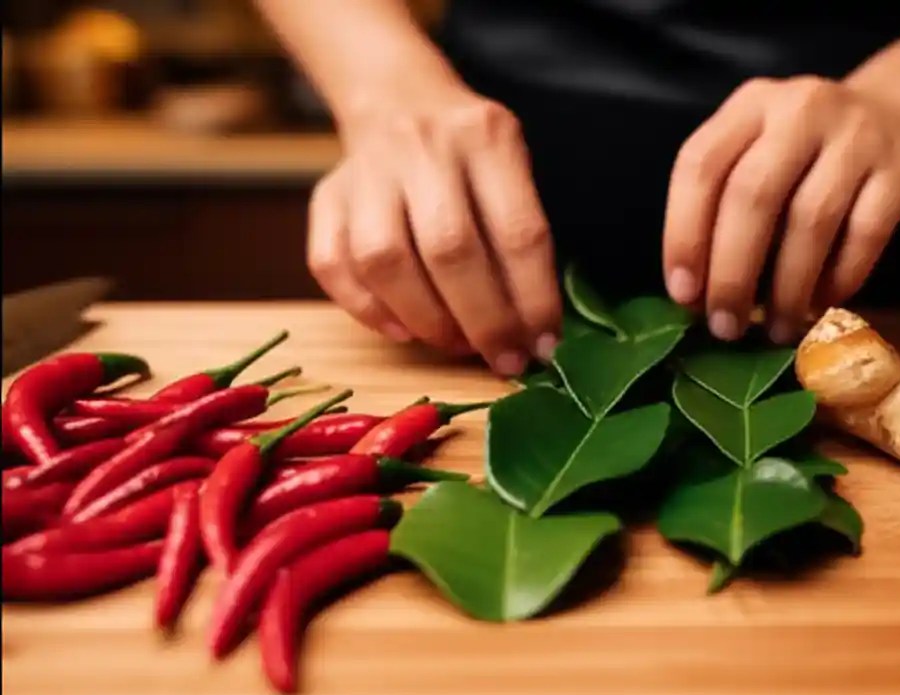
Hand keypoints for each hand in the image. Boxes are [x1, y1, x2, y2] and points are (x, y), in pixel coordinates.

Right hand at [308, 81, 560, 375]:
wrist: (398, 99)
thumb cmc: (470, 154)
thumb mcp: (513, 170)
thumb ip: (522, 242)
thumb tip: (533, 334)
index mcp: (486, 138)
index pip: (517, 232)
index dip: (533, 301)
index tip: (542, 346)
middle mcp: (423, 147)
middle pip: (450, 249)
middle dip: (483, 321)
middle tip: (503, 359)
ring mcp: (367, 171)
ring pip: (384, 260)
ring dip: (425, 320)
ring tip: (454, 343)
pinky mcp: (326, 197)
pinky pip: (333, 265)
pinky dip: (368, 310)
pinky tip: (403, 328)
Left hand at [662, 75, 899, 343]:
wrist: (896, 114)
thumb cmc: (806, 149)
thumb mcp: (758, 148)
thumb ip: (724, 201)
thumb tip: (700, 292)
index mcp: (750, 105)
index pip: (701, 165)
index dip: (684, 234)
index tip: (684, 294)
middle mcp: (800, 111)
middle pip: (753, 195)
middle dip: (732, 272)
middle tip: (726, 326)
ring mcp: (855, 137)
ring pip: (811, 220)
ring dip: (788, 287)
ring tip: (777, 327)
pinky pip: (865, 234)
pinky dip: (840, 278)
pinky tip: (822, 304)